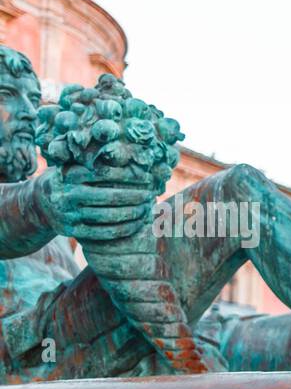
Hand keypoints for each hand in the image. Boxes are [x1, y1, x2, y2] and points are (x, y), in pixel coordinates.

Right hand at [35, 167, 155, 242]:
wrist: (40, 204)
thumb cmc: (68, 180)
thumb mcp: (74, 166)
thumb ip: (95, 161)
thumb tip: (130, 156)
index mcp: (70, 174)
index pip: (105, 173)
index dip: (129, 175)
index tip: (147, 177)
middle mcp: (67, 194)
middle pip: (109, 197)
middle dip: (135, 196)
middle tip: (151, 194)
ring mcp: (68, 214)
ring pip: (108, 216)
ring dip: (132, 214)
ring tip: (148, 209)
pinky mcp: (72, 231)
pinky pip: (102, 233)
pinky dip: (123, 229)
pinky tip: (138, 224)